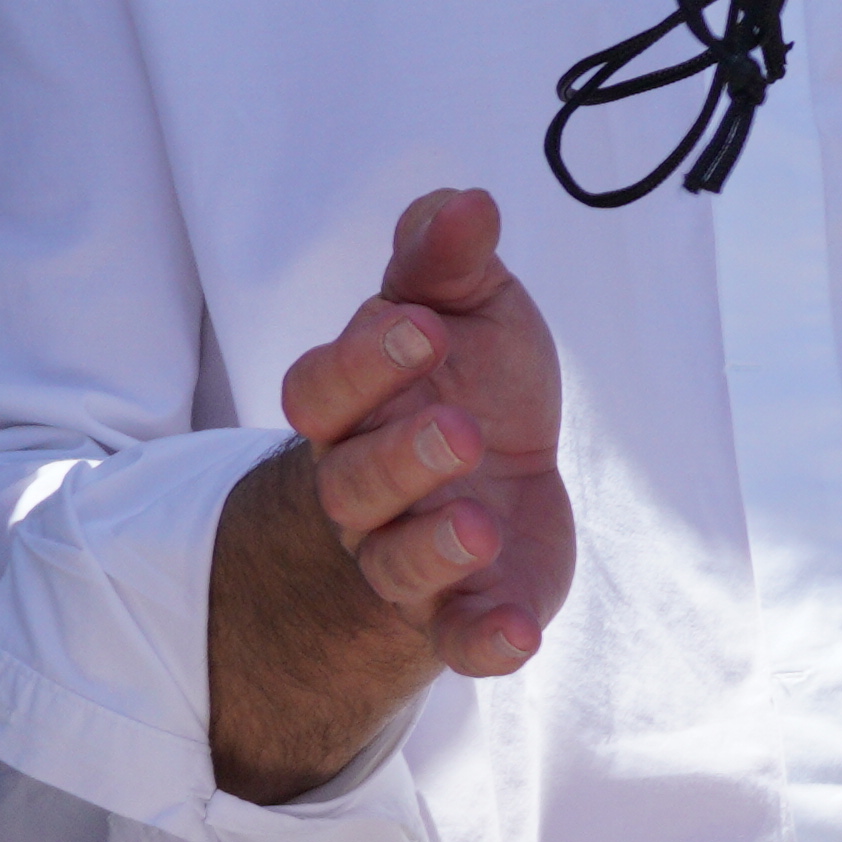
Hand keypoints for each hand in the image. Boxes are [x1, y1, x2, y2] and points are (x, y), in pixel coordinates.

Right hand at [207, 187, 572, 802]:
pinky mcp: (460, 612)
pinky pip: (457, 638)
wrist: (495, 481)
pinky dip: (482, 641)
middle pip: (354, 480)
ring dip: (435, 545)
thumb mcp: (468, 311)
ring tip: (482, 522)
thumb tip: (464, 200)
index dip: (363, 361)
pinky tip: (516, 637)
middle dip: (400, 455)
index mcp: (355, 408)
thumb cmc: (466, 381)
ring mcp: (407, 556)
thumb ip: (450, 263)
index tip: (423, 328)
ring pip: (397, 561)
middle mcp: (364, 489)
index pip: (325, 387)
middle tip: (460, 428)